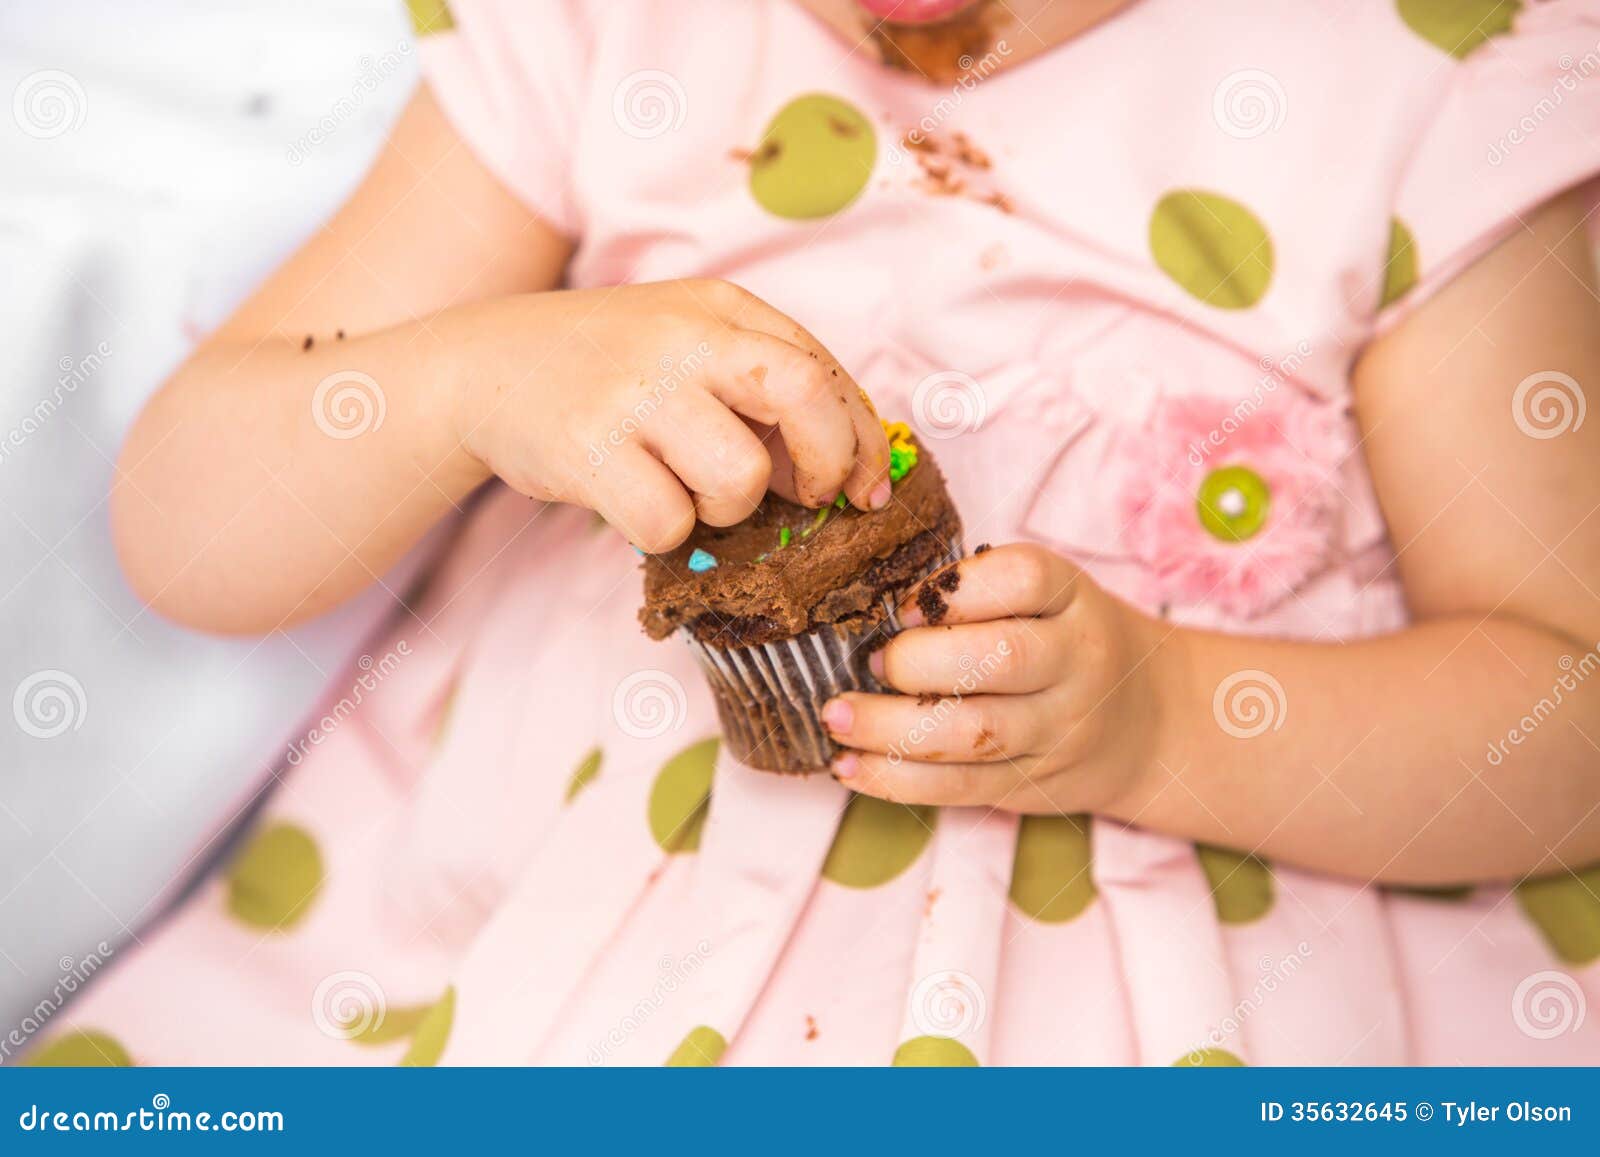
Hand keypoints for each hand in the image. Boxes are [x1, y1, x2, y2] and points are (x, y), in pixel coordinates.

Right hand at [447, 279, 889, 550]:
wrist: (483, 366)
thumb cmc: (609, 367)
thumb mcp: (689, 343)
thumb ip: (763, 386)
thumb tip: (840, 474)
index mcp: (720, 308)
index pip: (823, 370)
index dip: (860, 439)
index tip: (864, 486)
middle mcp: (683, 338)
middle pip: (803, 397)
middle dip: (826, 463)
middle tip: (807, 496)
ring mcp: (635, 393)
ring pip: (740, 480)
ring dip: (729, 508)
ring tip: (688, 488)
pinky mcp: (589, 451)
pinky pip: (669, 524)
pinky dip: (664, 530)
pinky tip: (636, 499)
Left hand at [821, 543, 1174, 810]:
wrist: (1147, 721)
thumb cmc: (1064, 639)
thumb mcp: (1047, 596)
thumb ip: (978, 592)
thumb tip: (871, 605)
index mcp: (1073, 599)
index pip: (1024, 578)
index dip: (957, 590)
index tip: (905, 605)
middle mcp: (1077, 662)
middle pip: (1001, 659)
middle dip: (920, 661)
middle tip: (871, 660)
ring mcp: (1059, 729)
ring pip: (975, 734)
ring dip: (891, 728)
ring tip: (837, 716)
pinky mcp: (1032, 783)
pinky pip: (961, 787)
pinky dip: (897, 780)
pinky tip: (850, 767)